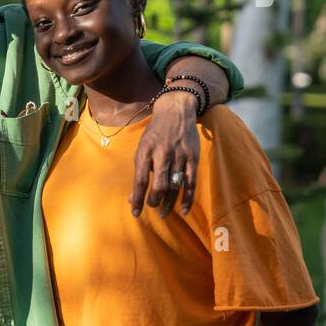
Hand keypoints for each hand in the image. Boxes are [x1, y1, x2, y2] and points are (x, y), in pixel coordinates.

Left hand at [130, 91, 199, 217]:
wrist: (176, 111)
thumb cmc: (155, 134)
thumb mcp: (142, 148)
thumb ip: (139, 171)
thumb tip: (132, 198)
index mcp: (146, 151)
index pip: (140, 180)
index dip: (137, 199)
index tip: (135, 213)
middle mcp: (163, 154)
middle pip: (159, 185)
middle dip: (154, 201)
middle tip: (152, 207)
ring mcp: (180, 156)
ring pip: (175, 186)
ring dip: (168, 203)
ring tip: (163, 213)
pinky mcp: (193, 158)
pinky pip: (191, 183)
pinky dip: (187, 198)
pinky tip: (183, 210)